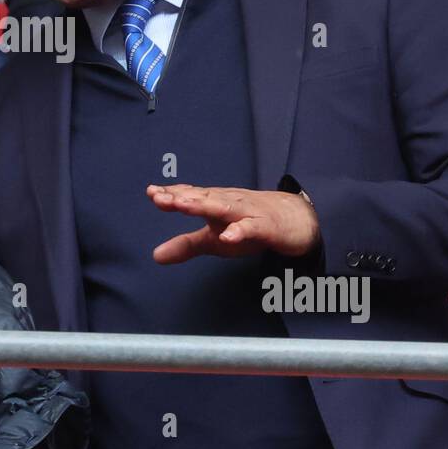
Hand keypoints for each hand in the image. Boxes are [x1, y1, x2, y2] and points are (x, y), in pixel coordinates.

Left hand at [146, 184, 320, 263]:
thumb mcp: (214, 240)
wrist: (295, 220)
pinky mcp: (266, 227)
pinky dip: (240, 231)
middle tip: (160, 197)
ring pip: (224, 208)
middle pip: (202, 198)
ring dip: (204, 205)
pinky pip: (252, 228)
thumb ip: (186, 245)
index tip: (152, 192)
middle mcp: (228, 203)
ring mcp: (247, 213)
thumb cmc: (249, 226)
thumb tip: (155, 256)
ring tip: (183, 206)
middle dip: (181, 198)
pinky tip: (228, 237)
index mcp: (214, 204)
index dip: (171, 195)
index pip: (190, 196)